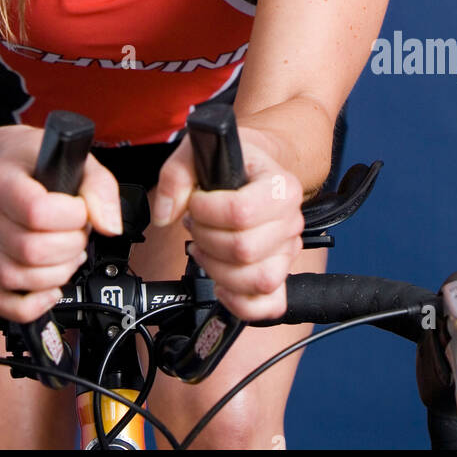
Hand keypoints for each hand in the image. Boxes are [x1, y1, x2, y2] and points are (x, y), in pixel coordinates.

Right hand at [0, 126, 122, 323]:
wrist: (12, 165)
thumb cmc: (41, 162)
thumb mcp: (77, 160)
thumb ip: (99, 188)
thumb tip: (108, 225)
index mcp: (2, 180)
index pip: (35, 210)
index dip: (70, 216)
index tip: (80, 209)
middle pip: (30, 249)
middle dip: (71, 245)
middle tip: (79, 231)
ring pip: (19, 277)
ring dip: (58, 272)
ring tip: (69, 252)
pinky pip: (1, 302)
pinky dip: (31, 305)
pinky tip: (52, 289)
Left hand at [150, 126, 304, 320]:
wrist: (255, 169)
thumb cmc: (231, 161)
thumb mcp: (199, 151)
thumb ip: (176, 175)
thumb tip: (166, 215)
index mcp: (280, 187)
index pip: (241, 212)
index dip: (206, 211)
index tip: (196, 201)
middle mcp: (291, 221)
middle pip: (244, 250)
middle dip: (206, 238)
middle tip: (196, 223)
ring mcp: (288, 251)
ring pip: (257, 281)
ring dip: (218, 270)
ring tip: (205, 247)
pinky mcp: (280, 274)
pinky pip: (269, 304)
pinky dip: (241, 302)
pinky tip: (222, 284)